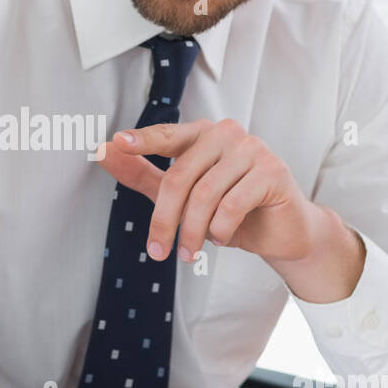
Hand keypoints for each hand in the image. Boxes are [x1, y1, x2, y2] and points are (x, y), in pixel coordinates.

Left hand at [101, 119, 365, 299]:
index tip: (117, 143)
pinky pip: (232, 205)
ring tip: (189, 253)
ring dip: (193, 231)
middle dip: (165, 220)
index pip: (167, 136)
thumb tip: (105, 152)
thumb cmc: (231, 211)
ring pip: (205, 194)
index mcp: (202, 134)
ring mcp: (252, 149)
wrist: (282, 232)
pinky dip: (221, 230)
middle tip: (158, 251)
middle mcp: (227, 134)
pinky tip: (223, 238)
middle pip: (181, 176)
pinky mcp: (272, 171)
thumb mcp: (181, 197)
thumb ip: (143, 174)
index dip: (142, 141)